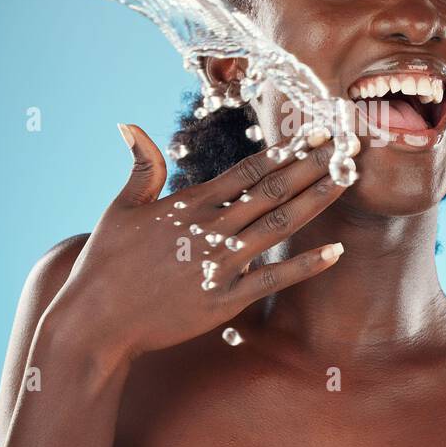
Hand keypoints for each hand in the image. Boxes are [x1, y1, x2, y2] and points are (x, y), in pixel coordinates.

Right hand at [41, 123, 355, 370]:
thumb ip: (140, 166)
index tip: (316, 133)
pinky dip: (307, 265)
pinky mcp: (225, 301)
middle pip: (274, 190)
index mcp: (190, 204)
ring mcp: (221, 266)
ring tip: (347, 180)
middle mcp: (212, 230)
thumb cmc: (105, 264)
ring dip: (317, 201)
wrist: (97, 322)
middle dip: (314, 166)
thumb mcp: (121, 207)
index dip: (287, 150)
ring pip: (280, 226)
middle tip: (348, 147)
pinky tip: (336, 251)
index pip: (249, 170)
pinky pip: (274, 280)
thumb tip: (131, 125)